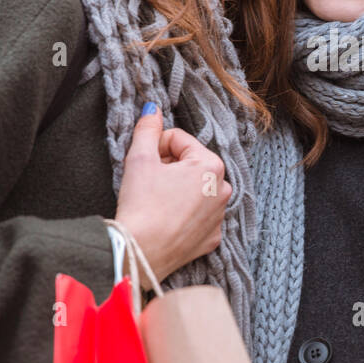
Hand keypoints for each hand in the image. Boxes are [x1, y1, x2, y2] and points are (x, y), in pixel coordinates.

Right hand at [114, 107, 232, 280]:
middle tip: (148, 183)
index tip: (144, 163)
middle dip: (168, 168)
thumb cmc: (141, 205)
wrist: (140, 253)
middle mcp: (224, 189)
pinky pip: (199, 215)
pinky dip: (184, 214)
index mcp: (211, 165)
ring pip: (195, 189)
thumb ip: (147, 129)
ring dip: (177, 189)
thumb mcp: (139, 158)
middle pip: (190, 164)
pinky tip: (167, 220)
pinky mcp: (212, 238)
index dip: (156, 147)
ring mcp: (220, 216)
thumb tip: (152, 109)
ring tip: (156, 202)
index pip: (179, 140)